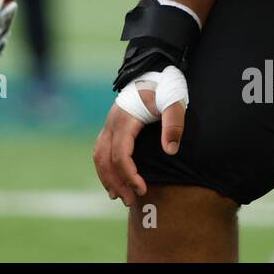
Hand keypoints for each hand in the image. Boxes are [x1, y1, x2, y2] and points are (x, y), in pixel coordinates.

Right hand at [92, 68, 187, 207]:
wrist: (153, 72)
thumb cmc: (165, 88)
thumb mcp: (174, 102)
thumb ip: (174, 124)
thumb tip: (170, 151)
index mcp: (125, 119)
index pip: (120, 154)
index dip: (129, 175)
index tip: (142, 189)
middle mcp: (112, 123)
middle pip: (105, 159)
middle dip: (116, 182)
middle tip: (131, 201)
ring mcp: (109, 124)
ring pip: (99, 156)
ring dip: (107, 178)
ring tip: (120, 197)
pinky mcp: (111, 127)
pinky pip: (101, 151)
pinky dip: (104, 169)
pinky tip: (114, 182)